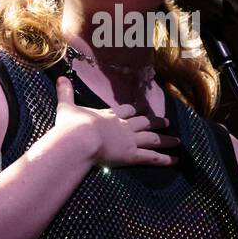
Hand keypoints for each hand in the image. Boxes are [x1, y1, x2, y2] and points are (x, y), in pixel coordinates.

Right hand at [54, 75, 180, 167]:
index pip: (126, 111)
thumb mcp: (66, 107)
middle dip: (155, 122)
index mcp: (109, 115)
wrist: (79, 138)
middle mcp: (123, 126)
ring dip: (166, 139)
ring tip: (177, 141)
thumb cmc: (72, 125)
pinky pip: (152, 158)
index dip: (135, 110)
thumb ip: (65, 93)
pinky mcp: (131, 155)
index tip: (142, 109)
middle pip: (144, 123)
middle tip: (166, 122)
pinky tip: (176, 160)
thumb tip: (59, 78)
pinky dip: (165, 159)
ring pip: (152, 139)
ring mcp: (129, 140)